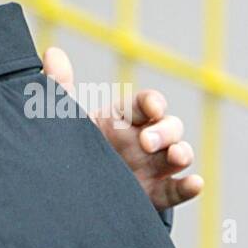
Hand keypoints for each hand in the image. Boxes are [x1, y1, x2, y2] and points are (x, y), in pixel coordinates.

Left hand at [43, 46, 202, 209]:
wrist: (62, 189)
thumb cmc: (67, 146)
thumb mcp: (61, 118)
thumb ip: (57, 87)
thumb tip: (52, 53)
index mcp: (123, 118)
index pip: (146, 103)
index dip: (153, 103)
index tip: (152, 107)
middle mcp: (142, 140)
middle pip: (169, 127)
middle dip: (165, 131)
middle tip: (146, 141)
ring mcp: (150, 167)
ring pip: (179, 154)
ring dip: (183, 153)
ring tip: (176, 156)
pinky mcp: (153, 195)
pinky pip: (177, 190)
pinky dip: (190, 187)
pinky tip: (195, 183)